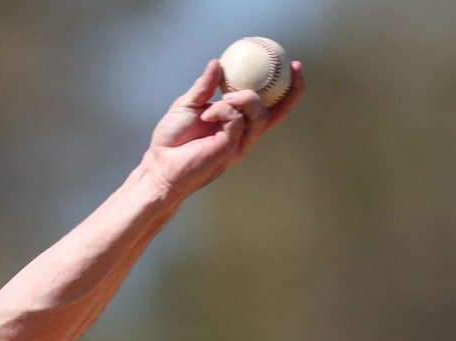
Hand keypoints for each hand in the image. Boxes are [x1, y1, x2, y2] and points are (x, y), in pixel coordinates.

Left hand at [140, 58, 303, 198]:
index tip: (294, 65)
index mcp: (236, 120)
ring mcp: (239, 141)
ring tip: (225, 97)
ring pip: (259, 112)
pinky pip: (236, 119)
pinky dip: (222, 110)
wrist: (161, 162)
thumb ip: (204, 86)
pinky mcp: (232, 148)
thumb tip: (217, 62)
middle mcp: (243, 131)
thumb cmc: (172, 138)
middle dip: (289, 88)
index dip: (286, 87)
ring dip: (243, 98)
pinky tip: (206, 114)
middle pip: (275, 109)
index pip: (268, 104)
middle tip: (291, 66)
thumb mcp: (188, 104)